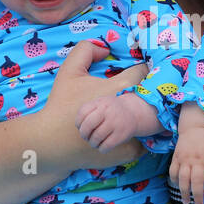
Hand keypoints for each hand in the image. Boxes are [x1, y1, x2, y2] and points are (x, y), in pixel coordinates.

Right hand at [48, 40, 148, 165]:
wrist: (52, 140)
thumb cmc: (61, 104)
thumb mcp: (69, 71)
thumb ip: (85, 51)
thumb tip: (105, 50)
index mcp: (117, 89)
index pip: (142, 72)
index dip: (138, 68)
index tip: (135, 70)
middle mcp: (129, 111)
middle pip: (149, 97)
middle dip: (144, 92)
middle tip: (136, 92)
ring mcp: (129, 133)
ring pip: (151, 122)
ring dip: (145, 115)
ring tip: (137, 111)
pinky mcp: (127, 152)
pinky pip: (145, 144)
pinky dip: (141, 138)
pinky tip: (131, 131)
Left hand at [76, 92, 160, 151]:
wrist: (134, 112)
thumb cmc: (111, 110)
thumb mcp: (101, 103)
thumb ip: (88, 110)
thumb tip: (78, 127)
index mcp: (101, 103)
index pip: (82, 113)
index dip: (78, 123)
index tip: (80, 126)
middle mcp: (108, 112)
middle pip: (88, 126)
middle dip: (84, 134)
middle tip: (86, 137)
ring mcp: (115, 123)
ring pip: (96, 137)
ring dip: (92, 143)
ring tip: (94, 142)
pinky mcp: (121, 135)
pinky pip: (106, 146)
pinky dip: (101, 149)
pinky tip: (102, 146)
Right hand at [169, 126, 203, 203]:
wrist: (197, 127)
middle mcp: (198, 159)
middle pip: (197, 180)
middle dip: (198, 195)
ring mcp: (186, 158)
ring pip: (183, 178)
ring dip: (184, 192)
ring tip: (187, 202)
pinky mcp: (176, 157)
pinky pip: (173, 171)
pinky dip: (174, 181)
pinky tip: (178, 187)